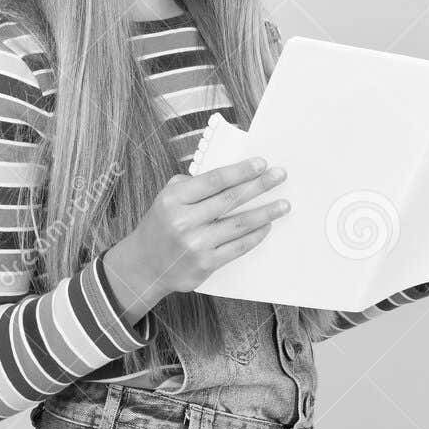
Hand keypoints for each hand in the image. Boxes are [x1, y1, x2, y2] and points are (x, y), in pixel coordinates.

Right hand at [103, 158, 291, 322]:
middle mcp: (184, 221)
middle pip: (230, 199)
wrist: (144, 265)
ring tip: (283, 204)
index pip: (214, 180)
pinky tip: (267, 226)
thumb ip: (192, 186)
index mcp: (174, 199)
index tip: (261, 163)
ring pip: (239, 224)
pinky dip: (256, 235)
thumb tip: (229, 175)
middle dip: (259, 185)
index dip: (240, 171)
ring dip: (266, 212)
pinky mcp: (206, 263)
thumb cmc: (161, 226)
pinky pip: (238, 246)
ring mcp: (196, 244)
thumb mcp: (166, 199)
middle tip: (280, 175)